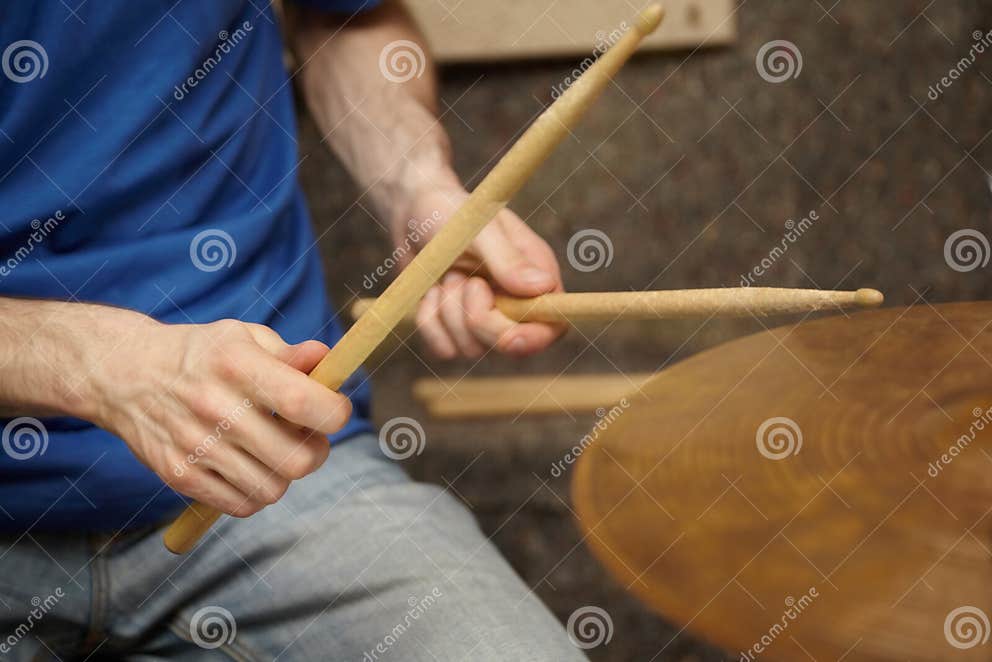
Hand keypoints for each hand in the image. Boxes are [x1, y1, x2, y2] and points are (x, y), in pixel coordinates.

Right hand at [87, 316, 349, 516]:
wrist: (124, 374)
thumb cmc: (200, 354)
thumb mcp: (243, 337)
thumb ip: (290, 354)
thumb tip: (329, 362)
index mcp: (235, 364)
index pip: (300, 400)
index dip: (333, 413)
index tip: (334, 410)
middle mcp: (214, 407)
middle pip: (296, 459)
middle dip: (317, 450)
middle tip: (307, 436)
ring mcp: (194, 446)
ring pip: (273, 488)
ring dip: (285, 473)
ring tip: (275, 450)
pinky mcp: (178, 475)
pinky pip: (241, 504)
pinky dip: (256, 492)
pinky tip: (250, 466)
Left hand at [395, 179, 565, 358]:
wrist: (412, 210)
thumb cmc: (451, 210)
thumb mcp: (479, 227)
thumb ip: (508, 259)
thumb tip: (543, 287)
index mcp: (536, 278)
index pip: (552, 326)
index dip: (535, 339)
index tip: (511, 336)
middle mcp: (515, 304)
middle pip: (509, 345)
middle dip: (479, 319)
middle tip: (462, 278)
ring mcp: (485, 320)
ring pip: (471, 349)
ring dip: (449, 310)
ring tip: (448, 274)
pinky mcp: (453, 329)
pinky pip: (443, 348)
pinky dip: (430, 319)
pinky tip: (431, 289)